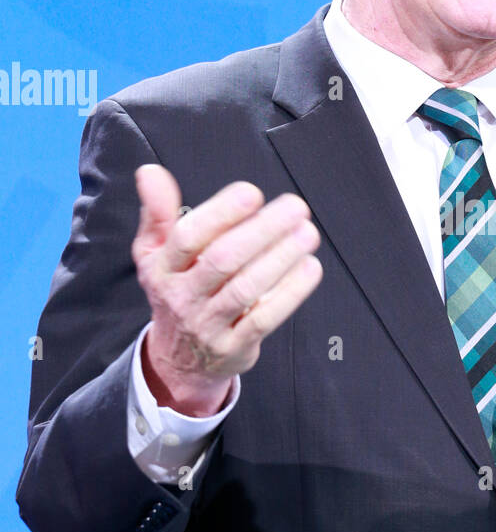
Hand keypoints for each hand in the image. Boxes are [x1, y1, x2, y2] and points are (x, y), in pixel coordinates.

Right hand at [131, 164, 322, 415]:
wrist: (179, 359)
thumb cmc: (176, 292)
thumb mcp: (154, 254)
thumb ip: (157, 212)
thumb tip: (150, 172)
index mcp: (162, 267)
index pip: (187, 236)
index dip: (220, 213)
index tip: (251, 193)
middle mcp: (182, 296)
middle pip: (222, 260)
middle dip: (262, 230)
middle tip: (295, 207)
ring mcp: (208, 324)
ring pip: (245, 288)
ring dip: (281, 257)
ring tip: (307, 233)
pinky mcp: (234, 346)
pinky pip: (264, 318)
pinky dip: (290, 292)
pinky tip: (309, 268)